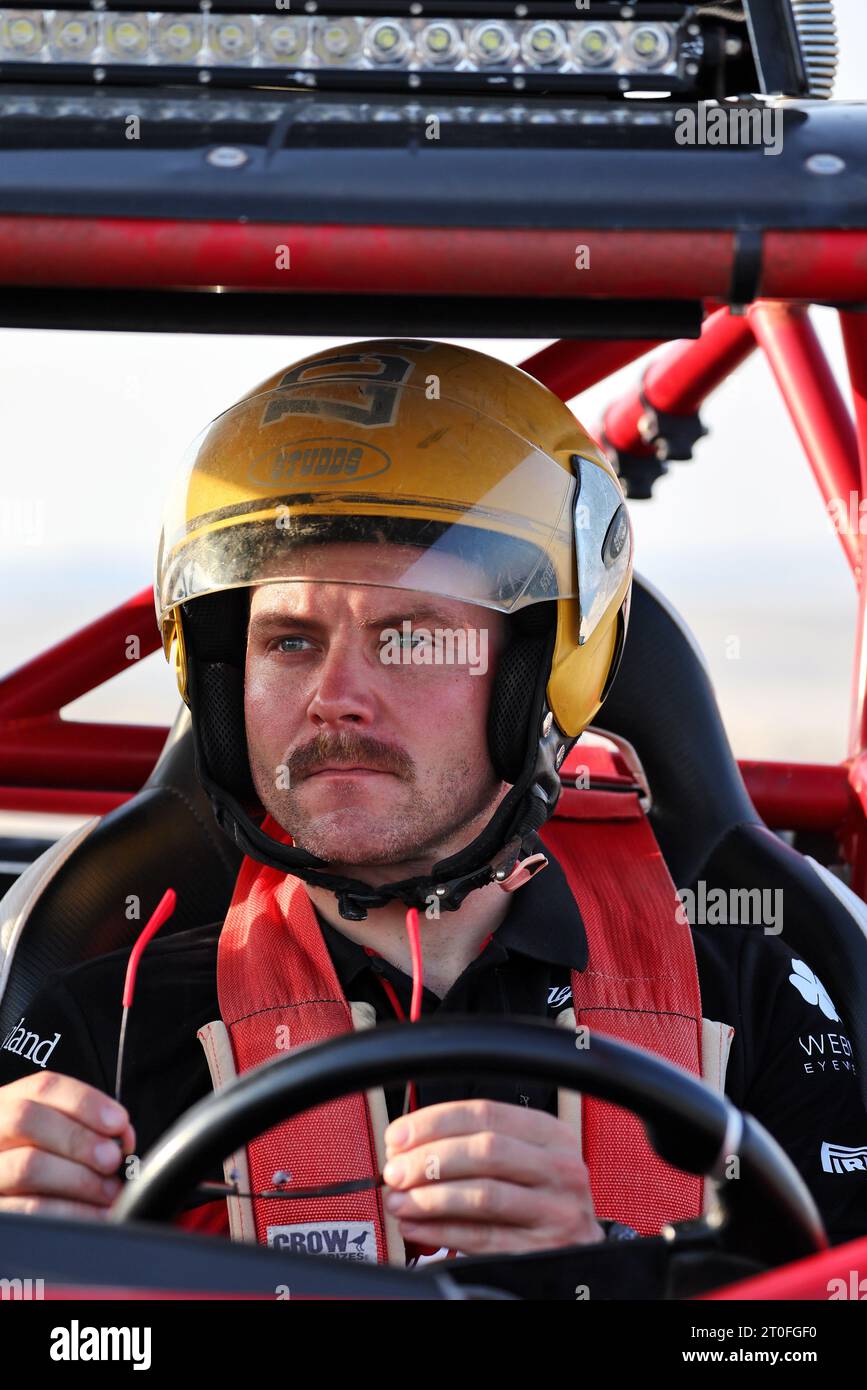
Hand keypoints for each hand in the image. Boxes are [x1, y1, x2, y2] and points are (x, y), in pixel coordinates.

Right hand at [0, 1073, 135, 1221]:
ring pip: (26, 1166)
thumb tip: (121, 1136)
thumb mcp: (55, 1134)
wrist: (14, 1199)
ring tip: (109, 1192)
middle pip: (27, 1120)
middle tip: (112, 1159)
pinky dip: (68, 1211)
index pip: (43, 1087)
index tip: (118, 1122)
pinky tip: (93, 1214)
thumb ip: (84, 1126)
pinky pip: (27, 1209)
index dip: (85, 1102)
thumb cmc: (43, 1161)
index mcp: (8, 1105)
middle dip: (78, 1138)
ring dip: (78, 1178)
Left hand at [382, 1098, 604, 1256]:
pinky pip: (481, 1238)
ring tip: (398, 1200)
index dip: (435, 1122)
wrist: (581, 1249)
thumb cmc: (540, 1195)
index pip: (486, 1114)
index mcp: (551, 1134)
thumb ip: (478, 1143)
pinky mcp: (540, 1251)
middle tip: (395, 1170)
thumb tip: (409, 1145)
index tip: (399, 1135)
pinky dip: (440, 1230)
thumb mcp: (527, 1157)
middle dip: (429, 1159)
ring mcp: (555, 1212)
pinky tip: (415, 1225)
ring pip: (482, 1195)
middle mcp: (560, 1169)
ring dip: (430, 1197)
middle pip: (485, 1151)